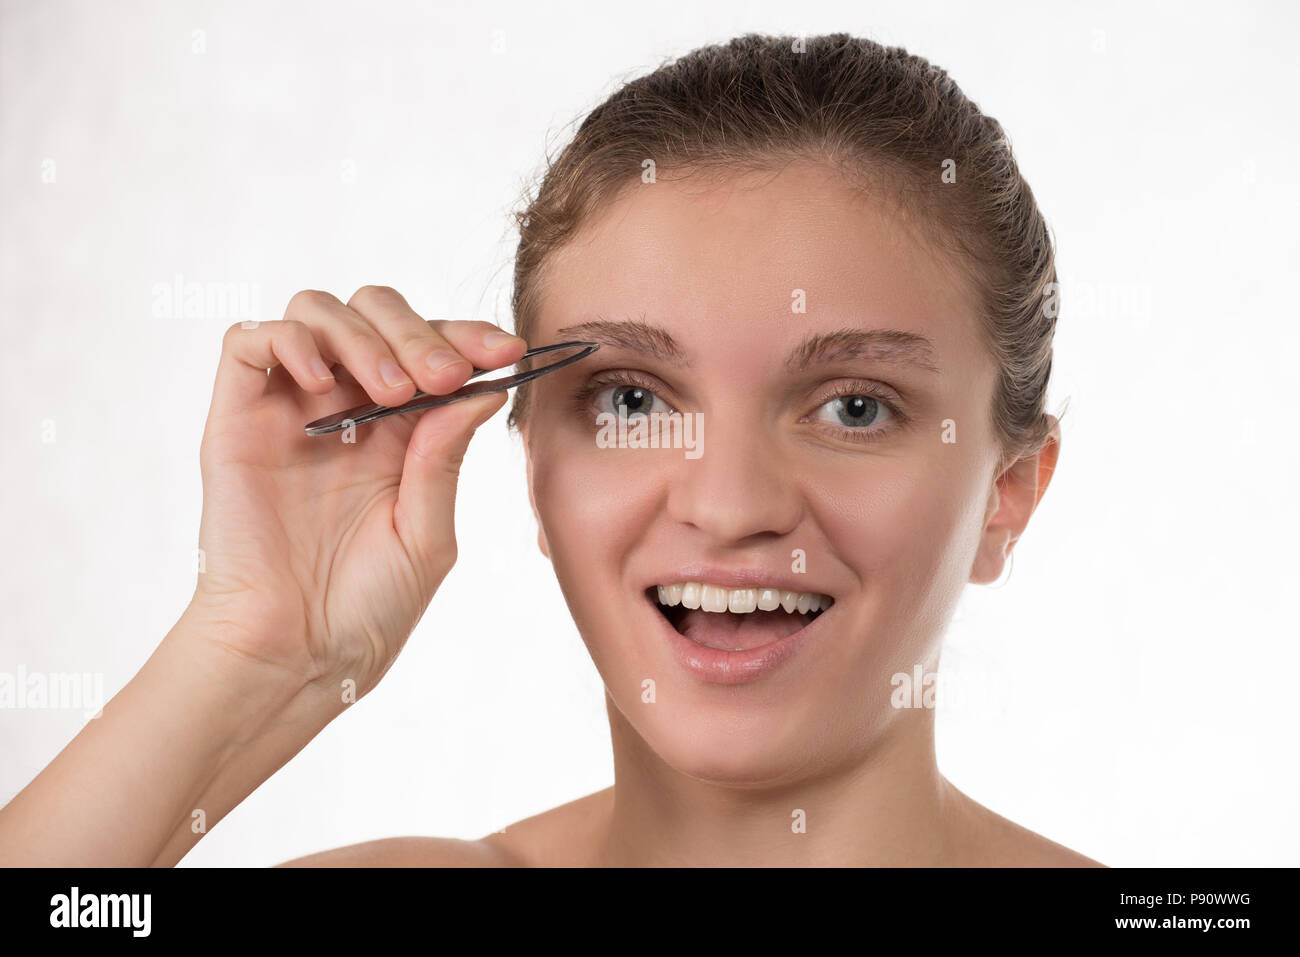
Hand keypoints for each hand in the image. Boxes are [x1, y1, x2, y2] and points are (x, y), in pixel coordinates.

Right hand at [185, 285, 525, 697]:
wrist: (296, 657)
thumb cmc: (366, 609)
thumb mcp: (427, 534)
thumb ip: (444, 458)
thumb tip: (484, 388)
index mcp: (399, 432)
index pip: (433, 351)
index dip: (469, 338)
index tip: (507, 352)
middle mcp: (344, 410)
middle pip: (377, 315)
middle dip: (420, 332)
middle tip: (442, 376)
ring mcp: (290, 410)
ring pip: (318, 312)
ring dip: (364, 334)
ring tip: (391, 392)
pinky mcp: (236, 419)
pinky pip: (249, 340)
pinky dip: (290, 339)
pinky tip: (323, 382)